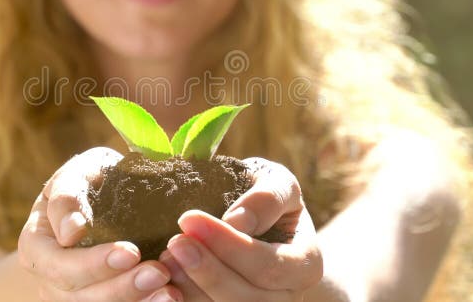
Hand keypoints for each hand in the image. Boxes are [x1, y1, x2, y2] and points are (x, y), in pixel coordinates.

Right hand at [18, 147, 183, 301]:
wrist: (105, 195)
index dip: (93, 264)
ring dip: (137, 301)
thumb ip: (67, 196)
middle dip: (122, 287)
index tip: (131, 252)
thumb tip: (70, 233)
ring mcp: (71, 296)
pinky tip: (170, 296)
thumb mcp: (76, 174)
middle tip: (159, 273)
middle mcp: (48, 279)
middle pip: (80, 297)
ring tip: (169, 291)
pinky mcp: (99, 300)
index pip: (59, 266)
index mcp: (35, 247)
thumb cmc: (89, 180)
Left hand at [158, 157, 322, 300]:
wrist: (263, 219)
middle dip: (208, 271)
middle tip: (174, 243)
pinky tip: (168, 277)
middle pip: (249, 299)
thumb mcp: (277, 182)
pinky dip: (188, 299)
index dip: (228, 246)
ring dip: (193, 289)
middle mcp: (288, 296)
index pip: (268, 265)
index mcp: (305, 264)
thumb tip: (237, 221)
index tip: (189, 218)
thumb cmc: (269, 196)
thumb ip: (266, 197)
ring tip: (167, 259)